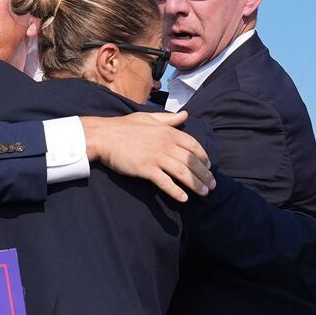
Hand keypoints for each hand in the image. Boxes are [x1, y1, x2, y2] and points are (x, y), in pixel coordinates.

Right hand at [80, 111, 214, 202]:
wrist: (103, 136)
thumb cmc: (124, 127)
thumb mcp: (148, 118)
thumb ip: (169, 119)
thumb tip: (185, 115)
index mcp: (168, 132)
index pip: (194, 145)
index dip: (204, 157)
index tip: (208, 166)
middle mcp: (166, 144)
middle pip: (191, 161)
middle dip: (204, 174)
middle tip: (212, 185)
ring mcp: (156, 157)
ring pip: (182, 173)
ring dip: (195, 184)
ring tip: (204, 193)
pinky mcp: (146, 169)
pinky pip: (165, 182)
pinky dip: (176, 191)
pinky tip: (183, 198)